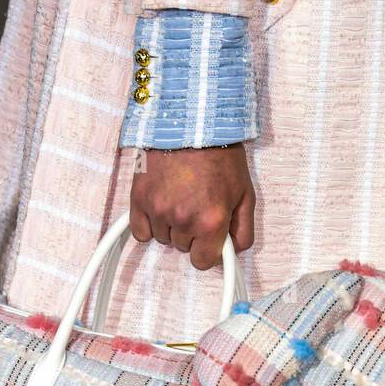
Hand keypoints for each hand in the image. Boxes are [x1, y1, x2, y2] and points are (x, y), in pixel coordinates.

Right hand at [129, 144, 254, 270]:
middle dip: (191, 233)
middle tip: (196, 205)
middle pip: (183, 248)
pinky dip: (149, 224)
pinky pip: (141, 231)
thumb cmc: (220, 155)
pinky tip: (160, 205)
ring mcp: (159, 211)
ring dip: (171, 226)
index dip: (207, 251)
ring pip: (163, 238)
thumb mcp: (245, 193)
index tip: (208, 238)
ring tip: (179, 198)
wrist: (191, 123)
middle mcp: (184, 220)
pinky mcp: (139, 200)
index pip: (203, 262)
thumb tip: (234, 251)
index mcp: (212, 221)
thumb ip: (243, 228)